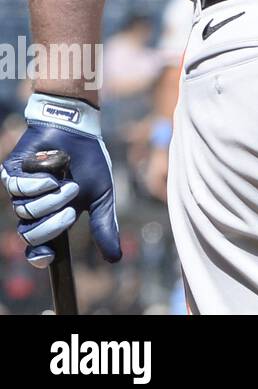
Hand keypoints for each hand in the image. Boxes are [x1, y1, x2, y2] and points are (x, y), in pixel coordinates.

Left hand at [1, 94, 119, 266]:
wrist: (80, 130)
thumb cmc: (90, 161)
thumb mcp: (101, 196)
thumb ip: (104, 225)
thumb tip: (115, 258)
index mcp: (52, 216)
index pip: (38, 247)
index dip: (40, 255)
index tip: (50, 256)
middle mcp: (34, 207)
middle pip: (29, 234)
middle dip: (51, 225)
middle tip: (70, 210)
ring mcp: (21, 191)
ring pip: (24, 211)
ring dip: (50, 199)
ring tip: (67, 183)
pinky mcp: (12, 173)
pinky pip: (17, 188)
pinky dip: (37, 183)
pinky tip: (53, 172)